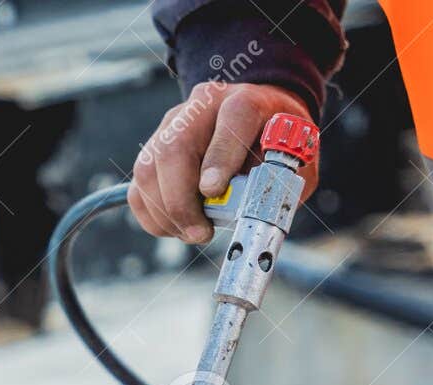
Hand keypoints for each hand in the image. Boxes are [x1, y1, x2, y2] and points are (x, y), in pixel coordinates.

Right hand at [128, 82, 317, 244]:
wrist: (259, 118)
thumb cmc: (277, 144)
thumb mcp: (294, 160)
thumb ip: (279, 182)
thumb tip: (253, 212)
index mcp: (246, 102)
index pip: (232, 120)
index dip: (219, 158)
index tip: (213, 192)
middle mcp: (202, 107)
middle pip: (174, 148)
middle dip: (181, 200)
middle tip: (199, 233)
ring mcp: (172, 125)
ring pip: (148, 169)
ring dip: (165, 212)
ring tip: (191, 233)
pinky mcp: (154, 147)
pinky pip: (139, 185)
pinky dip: (152, 214)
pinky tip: (174, 227)